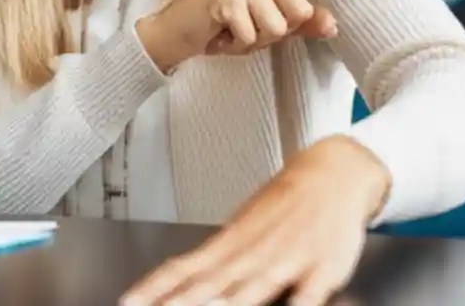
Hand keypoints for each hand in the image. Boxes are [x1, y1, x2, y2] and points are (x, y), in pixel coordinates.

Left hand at [121, 135, 391, 305]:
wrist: (335, 171)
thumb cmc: (287, 202)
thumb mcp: (245, 224)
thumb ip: (220, 257)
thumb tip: (182, 278)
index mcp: (232, 241)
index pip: (184, 268)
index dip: (154, 286)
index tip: (130, 301)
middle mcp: (253, 252)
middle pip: (210, 283)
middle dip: (181, 303)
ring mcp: (287, 260)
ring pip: (251, 289)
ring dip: (226, 305)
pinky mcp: (323, 269)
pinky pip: (308, 294)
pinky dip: (297, 303)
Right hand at [136, 0, 381, 69]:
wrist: (174, 31)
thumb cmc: (223, 25)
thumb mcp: (265, 25)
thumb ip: (299, 23)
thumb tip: (333, 23)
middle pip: (300, 13)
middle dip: (275, 32)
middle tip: (245, 26)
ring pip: (278, 27)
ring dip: (255, 39)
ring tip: (233, 29)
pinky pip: (252, 36)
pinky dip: (237, 44)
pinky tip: (219, 33)